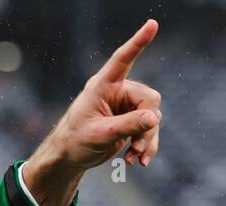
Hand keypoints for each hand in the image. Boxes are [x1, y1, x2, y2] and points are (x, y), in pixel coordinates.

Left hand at [23, 19, 162, 205]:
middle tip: (137, 148)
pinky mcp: (131, 122)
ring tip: (135, 159)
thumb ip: (126, 126)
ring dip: (147, 140)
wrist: (70, 157)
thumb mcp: (100, 134)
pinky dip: (147, 146)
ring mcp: (126, 107)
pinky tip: (138, 161)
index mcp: (103, 85)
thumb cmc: (75, 141)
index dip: (138, 42)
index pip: (123, 60)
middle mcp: (118, 92)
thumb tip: (154, 119)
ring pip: (153, 117)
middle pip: (149, 100)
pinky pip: (150, 130)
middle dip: (147, 125)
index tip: (152, 24)